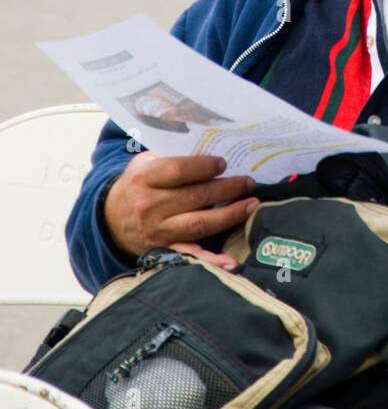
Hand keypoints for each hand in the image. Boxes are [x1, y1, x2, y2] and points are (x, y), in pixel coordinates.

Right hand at [103, 151, 258, 264]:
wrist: (115, 217)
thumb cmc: (141, 183)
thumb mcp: (146, 162)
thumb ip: (172, 154)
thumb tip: (210, 147)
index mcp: (144, 178)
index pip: (178, 170)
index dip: (204, 167)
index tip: (224, 163)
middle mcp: (149, 206)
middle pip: (195, 197)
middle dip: (228, 188)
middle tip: (248, 182)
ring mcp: (158, 230)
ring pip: (199, 224)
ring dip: (229, 215)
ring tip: (251, 204)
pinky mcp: (165, 248)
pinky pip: (191, 255)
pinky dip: (211, 260)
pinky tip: (231, 262)